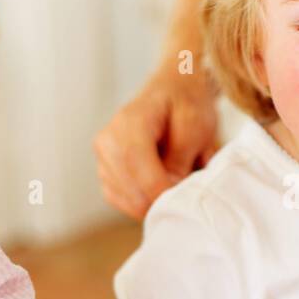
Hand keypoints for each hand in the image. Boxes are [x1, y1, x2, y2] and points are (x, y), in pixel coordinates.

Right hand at [93, 70, 218, 217]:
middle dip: (156, 200)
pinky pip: (118, 200)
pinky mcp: (105, 173)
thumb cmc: (185, 107)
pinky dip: (139, 204)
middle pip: (126, 183)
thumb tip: (169, 186)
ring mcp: (103, 157)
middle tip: (183, 200)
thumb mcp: (195, 124)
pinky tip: (158, 194)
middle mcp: (108, 139)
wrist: (172, 94)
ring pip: (122, 197)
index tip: (180, 200)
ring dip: (149, 203)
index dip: (157, 187)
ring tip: (174, 190)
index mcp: (130, 120)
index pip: (136, 160)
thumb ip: (181, 155)